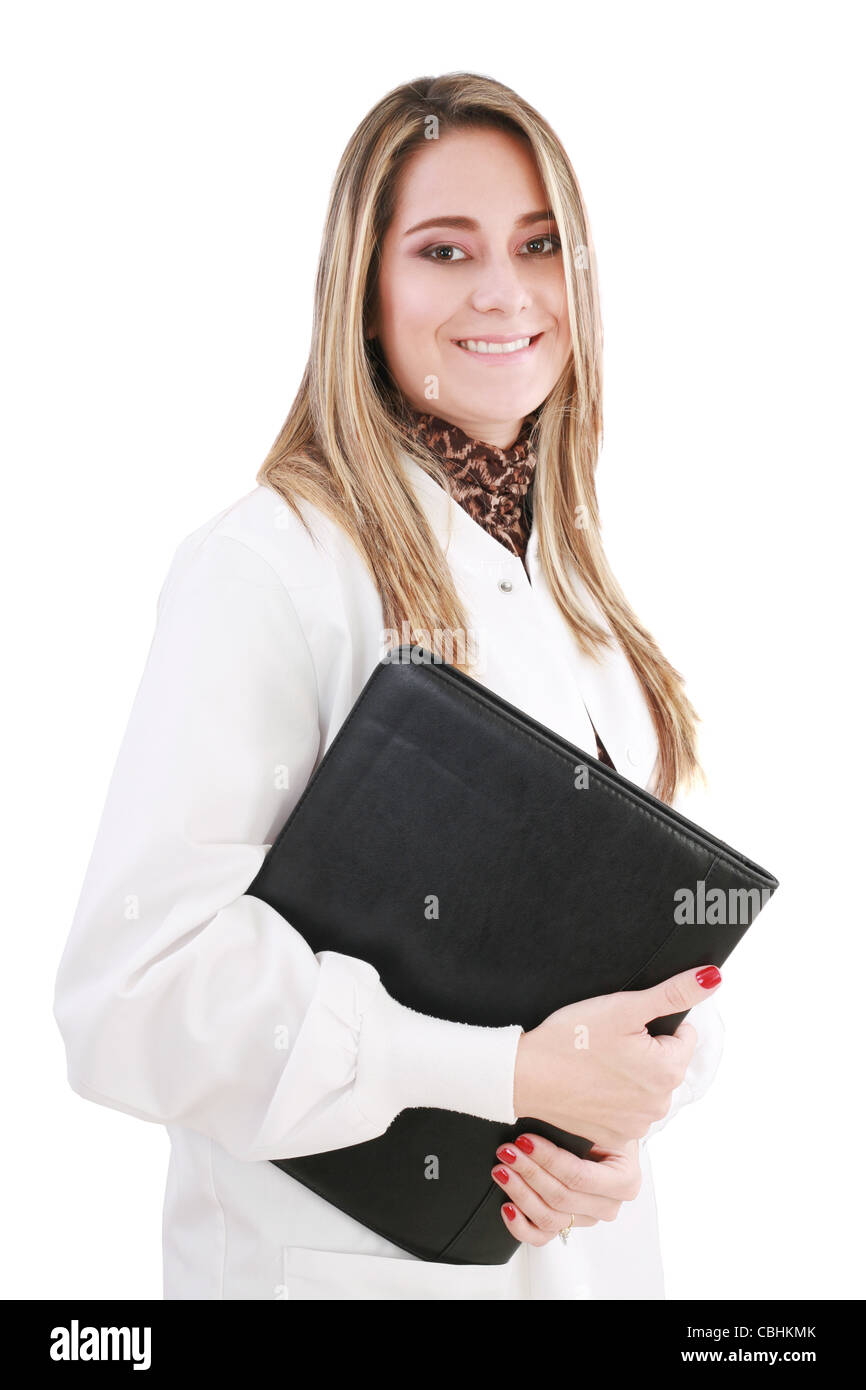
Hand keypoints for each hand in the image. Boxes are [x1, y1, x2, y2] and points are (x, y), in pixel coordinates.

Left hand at [491, 1132, 641, 1244]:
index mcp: (624, 1180)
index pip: (579, 1176)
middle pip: (561, 1197)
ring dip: (520, 1193)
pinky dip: (521, 1226)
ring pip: (549, 1218)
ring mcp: (587, 1218)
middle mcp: (608, 1205)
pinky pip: (542, 1236)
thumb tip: (549, 1113)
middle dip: (529, 1172)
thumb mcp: (600, 1121)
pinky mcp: (567, 1225)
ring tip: (502, 1170)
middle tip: (507, 1152)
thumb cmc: (603, 1128)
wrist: (607, 1140)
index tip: (524, 1141)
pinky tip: (507, 1206)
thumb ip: (582, 1124)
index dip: (548, 1159)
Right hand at [513, 966, 722, 1147]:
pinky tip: (588, 1085)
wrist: (524, 1077)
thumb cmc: (570, 1039)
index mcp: (668, 1071)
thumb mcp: (624, 1007)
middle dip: (642, 1050)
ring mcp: (636, 1125)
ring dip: (628, 1074)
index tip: (622, 1028)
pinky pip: (625, 1109)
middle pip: (664, 1062)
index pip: (682, 1036)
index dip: (652, 1025)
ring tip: (594, 1064)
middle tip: (605, 1044)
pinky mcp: (613, 1136)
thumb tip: (713, 978)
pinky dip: (611, 1097)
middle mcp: (659, 1105)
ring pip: (645, 1086)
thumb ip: (672, 993)